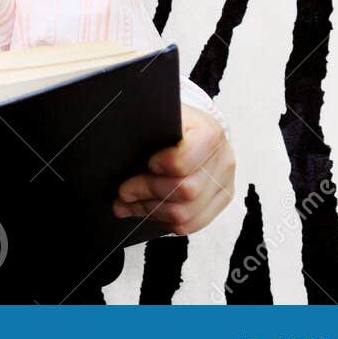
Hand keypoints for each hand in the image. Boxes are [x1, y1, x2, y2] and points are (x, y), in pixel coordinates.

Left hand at [110, 104, 233, 235]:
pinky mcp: (220, 200)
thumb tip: (114, 142)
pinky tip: (146, 210)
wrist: (196, 127)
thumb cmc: (173, 122)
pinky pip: (191, 224)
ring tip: (128, 203)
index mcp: (208, 133)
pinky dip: (163, 221)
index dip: (162, 166)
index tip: (147, 163)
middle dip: (147, 192)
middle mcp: (222, 159)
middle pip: (184, 191)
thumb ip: (146, 125)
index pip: (184, 161)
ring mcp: (224, 183)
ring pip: (185, 214)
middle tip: (124, 191)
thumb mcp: (161, 114)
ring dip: (150, 211)